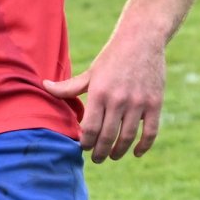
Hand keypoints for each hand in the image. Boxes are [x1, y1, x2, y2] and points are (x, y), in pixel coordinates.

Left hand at [42, 38, 164, 162]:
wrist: (141, 40)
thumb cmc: (112, 57)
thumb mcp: (91, 72)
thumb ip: (69, 86)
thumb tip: (44, 86)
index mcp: (99, 92)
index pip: (90, 128)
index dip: (86, 142)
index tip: (83, 147)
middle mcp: (118, 100)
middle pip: (108, 136)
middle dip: (100, 152)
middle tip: (97, 159)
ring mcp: (138, 103)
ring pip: (128, 137)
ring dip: (119, 151)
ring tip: (112, 156)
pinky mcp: (155, 104)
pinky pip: (150, 132)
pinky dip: (144, 146)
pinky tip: (136, 153)